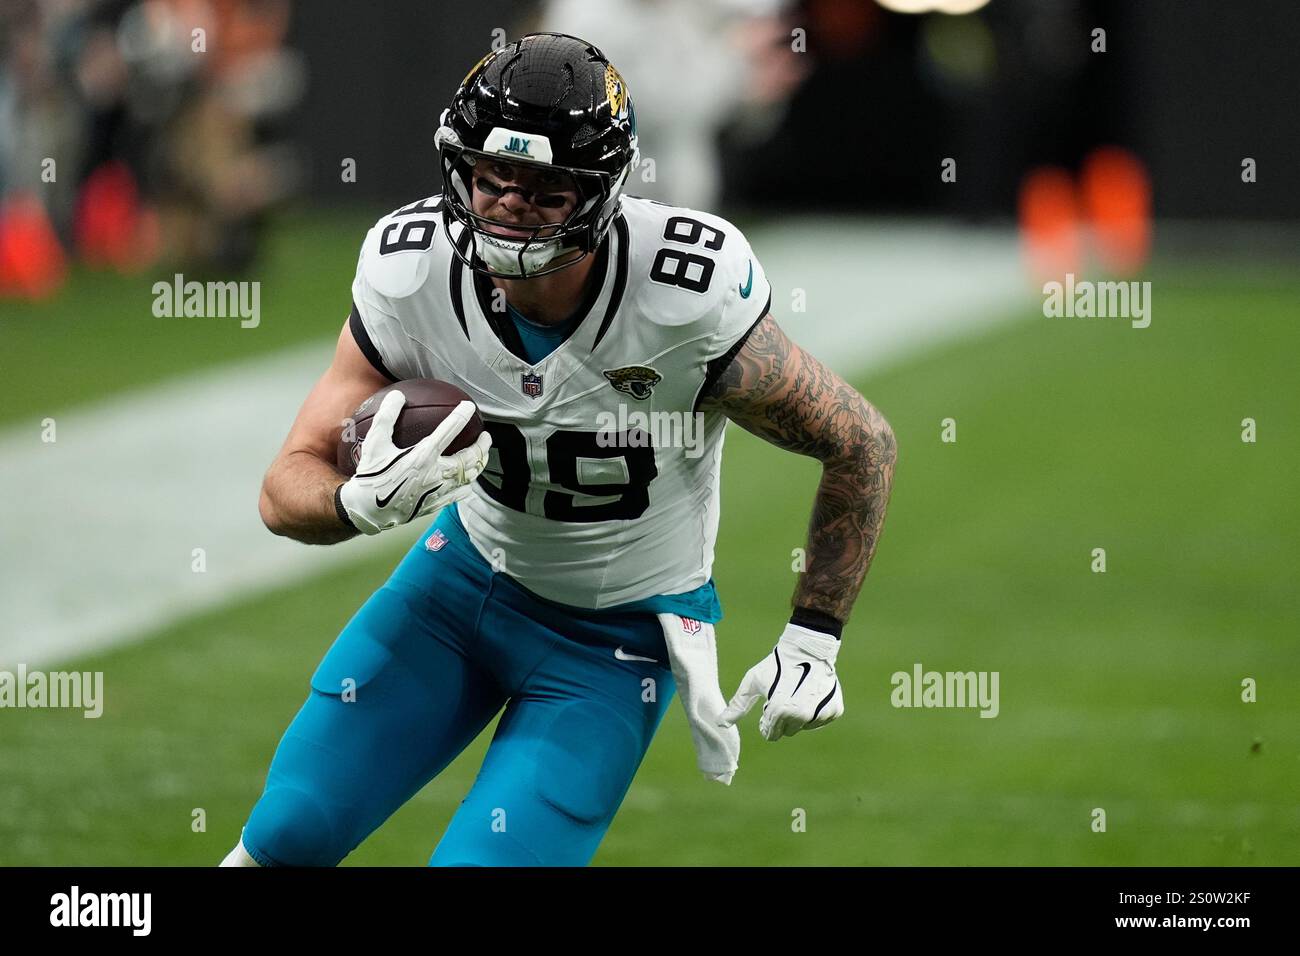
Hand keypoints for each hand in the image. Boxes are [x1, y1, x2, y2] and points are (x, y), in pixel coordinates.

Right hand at [338, 390, 490, 534]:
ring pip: (469, 476)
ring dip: (479, 464)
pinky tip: (468, 482)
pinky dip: (467, 485)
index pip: (450, 430)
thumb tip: (397, 395)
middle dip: (482, 445)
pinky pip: (459, 494)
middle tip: (486, 436)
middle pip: (470, 457)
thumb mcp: (375, 443)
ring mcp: (438, 490)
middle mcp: (436, 473)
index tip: (469, 406)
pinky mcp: (436, 503)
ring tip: (482, 456)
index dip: (462, 415)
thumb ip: (387, 417)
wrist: (368, 510)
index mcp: (423, 455)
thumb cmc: (372, 475)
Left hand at [718, 623, 843, 740]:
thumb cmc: (776, 664)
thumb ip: (737, 705)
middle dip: (782, 718)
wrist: (808, 648)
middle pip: (787, 732)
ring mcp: (820, 714)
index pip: (770, 734)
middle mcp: (802, 716)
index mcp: (780, 711)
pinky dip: (816, 711)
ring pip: (804, 727)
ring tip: (797, 692)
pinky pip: (821, 721)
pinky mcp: (835, 710)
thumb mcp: (753, 681)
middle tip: (784, 695)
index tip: (769, 703)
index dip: (767, 720)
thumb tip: (720, 724)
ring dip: (799, 716)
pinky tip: (812, 694)